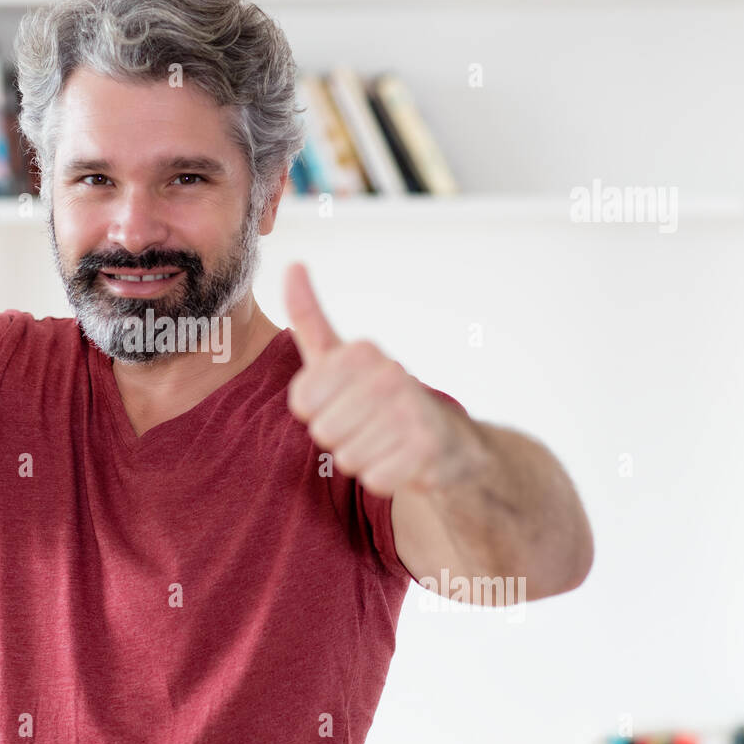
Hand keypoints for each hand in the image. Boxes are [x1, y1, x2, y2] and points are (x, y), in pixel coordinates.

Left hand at [284, 262, 465, 495]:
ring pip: (347, 458)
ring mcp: (414, 409)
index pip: (301, 402)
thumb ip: (310, 317)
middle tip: (368, 427)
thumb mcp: (341, 356)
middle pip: (322, 432)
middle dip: (339, 439)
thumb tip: (292, 264)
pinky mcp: (430, 448)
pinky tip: (404, 462)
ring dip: (362, 460)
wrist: (451, 443)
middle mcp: (390, 373)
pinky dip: (384, 479)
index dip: (316, 413)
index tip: (343, 402)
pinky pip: (374, 480)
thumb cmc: (381, 398)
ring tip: (387, 442)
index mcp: (362, 351)